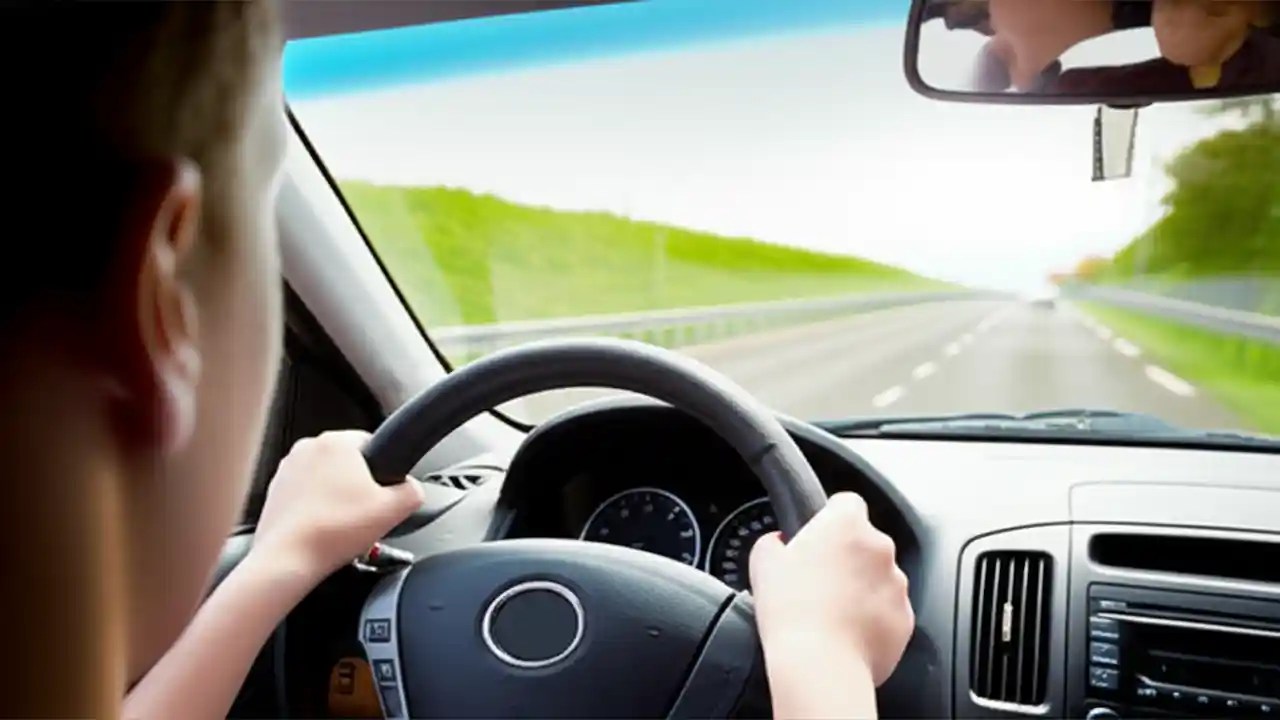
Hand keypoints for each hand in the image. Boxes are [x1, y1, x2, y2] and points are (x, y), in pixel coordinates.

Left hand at [251, 430, 423, 578]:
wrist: (288, 560)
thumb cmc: (332, 532)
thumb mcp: (394, 510)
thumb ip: (414, 492)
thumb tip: (412, 489)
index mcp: (336, 442)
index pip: (373, 443)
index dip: (384, 471)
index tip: (382, 495)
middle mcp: (307, 448)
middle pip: (349, 462)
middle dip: (359, 486)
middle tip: (364, 514)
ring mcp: (287, 470)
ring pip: (326, 479)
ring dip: (337, 497)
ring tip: (341, 525)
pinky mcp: (275, 491)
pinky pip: (306, 495)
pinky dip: (316, 509)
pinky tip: (323, 529)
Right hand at [749, 492, 912, 686]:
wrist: (819, 665)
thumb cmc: (791, 612)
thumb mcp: (763, 563)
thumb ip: (773, 542)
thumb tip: (780, 544)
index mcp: (846, 525)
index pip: (846, 502)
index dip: (830, 518)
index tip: (818, 536)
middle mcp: (879, 548)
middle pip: (865, 542)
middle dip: (847, 557)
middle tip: (817, 581)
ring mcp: (897, 584)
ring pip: (878, 577)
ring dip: (861, 588)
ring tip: (831, 612)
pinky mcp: (905, 618)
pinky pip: (888, 609)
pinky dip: (873, 617)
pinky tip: (846, 632)